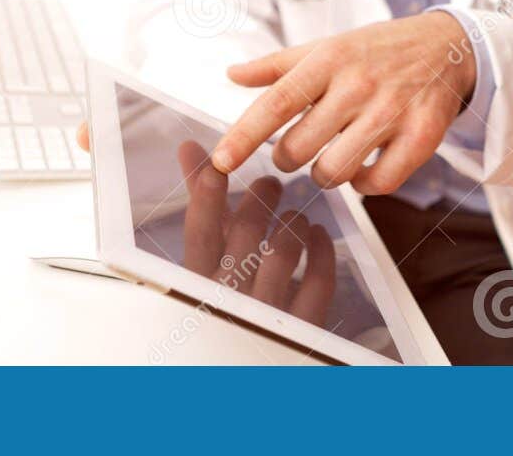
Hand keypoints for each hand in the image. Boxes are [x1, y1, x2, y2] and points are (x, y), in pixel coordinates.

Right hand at [175, 141, 335, 324]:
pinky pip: (318, 281)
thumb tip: (191, 148)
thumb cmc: (227, 302)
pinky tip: (319, 235)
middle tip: (270, 183)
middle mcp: (230, 300)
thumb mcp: (207, 259)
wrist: (247, 364)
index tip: (217, 164)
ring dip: (291, 222)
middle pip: (245, 233)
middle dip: (259, 198)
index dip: (206, 195)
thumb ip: (203, 206)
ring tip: (294, 215)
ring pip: (282, 251)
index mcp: (199, 286)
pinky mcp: (304, 327)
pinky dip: (321, 251)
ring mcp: (268, 314)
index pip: (199, 234)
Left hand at [209, 13, 476, 194]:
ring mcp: (392, 111)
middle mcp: (359, 84)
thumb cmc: (379, 49)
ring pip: (334, 171)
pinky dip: (364, 185)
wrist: (448, 46)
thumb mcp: (328, 46)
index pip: (278, 102)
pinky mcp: (422, 136)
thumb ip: (278, 65)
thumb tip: (232, 74)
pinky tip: (364, 167)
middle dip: (287, 157)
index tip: (221, 160)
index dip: (244, 134)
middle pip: (299, 147)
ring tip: (332, 156)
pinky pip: (378, 183)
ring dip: (324, 173)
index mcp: (329, 59)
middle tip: (297, 148)